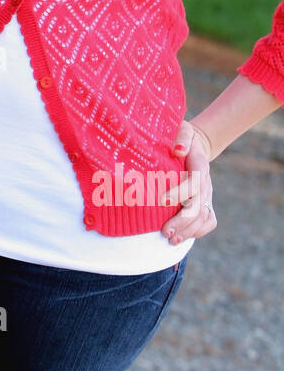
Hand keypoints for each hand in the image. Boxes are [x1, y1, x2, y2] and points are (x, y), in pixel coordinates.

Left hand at [160, 118, 215, 244]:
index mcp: (200, 165)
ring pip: (203, 217)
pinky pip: (208, 220)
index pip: (194, 182)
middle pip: (199, 205)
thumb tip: (177, 150)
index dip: (180, 193)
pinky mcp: (205, 202)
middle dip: (182, 221)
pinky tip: (183, 238)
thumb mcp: (182, 130)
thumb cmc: (182, 137)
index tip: (162, 201)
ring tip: (171, 240)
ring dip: (188, 231)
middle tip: (165, 232)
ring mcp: (207, 194)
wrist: (195, 144)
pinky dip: (198, 232)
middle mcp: (206, 183)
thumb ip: (181, 138)